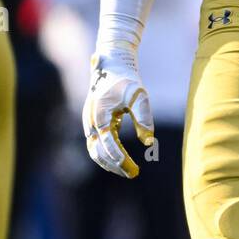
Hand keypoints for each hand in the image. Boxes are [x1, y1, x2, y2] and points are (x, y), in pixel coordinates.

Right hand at [82, 51, 154, 177]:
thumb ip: (144, 118)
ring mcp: (89, 122)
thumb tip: (149, 142)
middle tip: (133, 174)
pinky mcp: (93, 123)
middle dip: (115, 164)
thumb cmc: (127, 80)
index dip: (119, 158)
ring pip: (95, 150)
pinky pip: (96, 144)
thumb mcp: (139, 96)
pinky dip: (106, 155)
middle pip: (98, 151)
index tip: (133, 169)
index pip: (107, 142)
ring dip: (109, 163)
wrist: (113, 64)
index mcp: (99, 114)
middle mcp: (90, 120)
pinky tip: (121, 161)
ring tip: (128, 171)